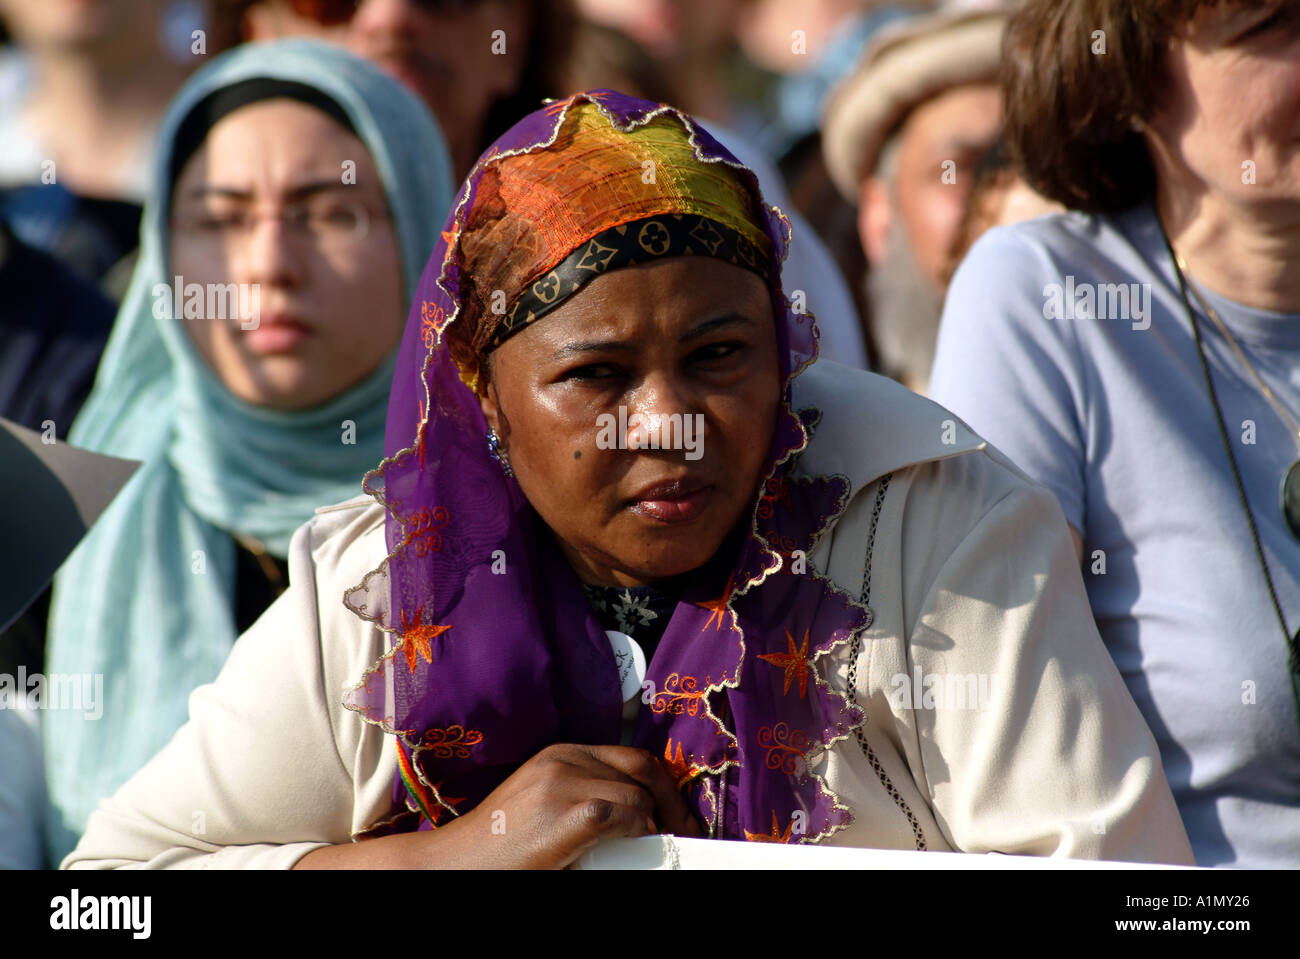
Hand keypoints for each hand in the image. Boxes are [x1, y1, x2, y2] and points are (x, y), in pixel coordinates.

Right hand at [448, 742, 702, 868]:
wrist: (458, 863)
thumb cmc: (502, 843)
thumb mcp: (545, 800)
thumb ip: (585, 790)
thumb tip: (641, 809)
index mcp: (561, 753)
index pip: (631, 756)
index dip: (664, 784)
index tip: (680, 811)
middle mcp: (563, 759)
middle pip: (642, 767)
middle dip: (673, 798)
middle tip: (688, 829)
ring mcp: (563, 783)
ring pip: (636, 793)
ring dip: (655, 820)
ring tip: (662, 843)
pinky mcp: (565, 813)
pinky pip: (621, 813)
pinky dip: (637, 827)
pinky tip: (636, 840)